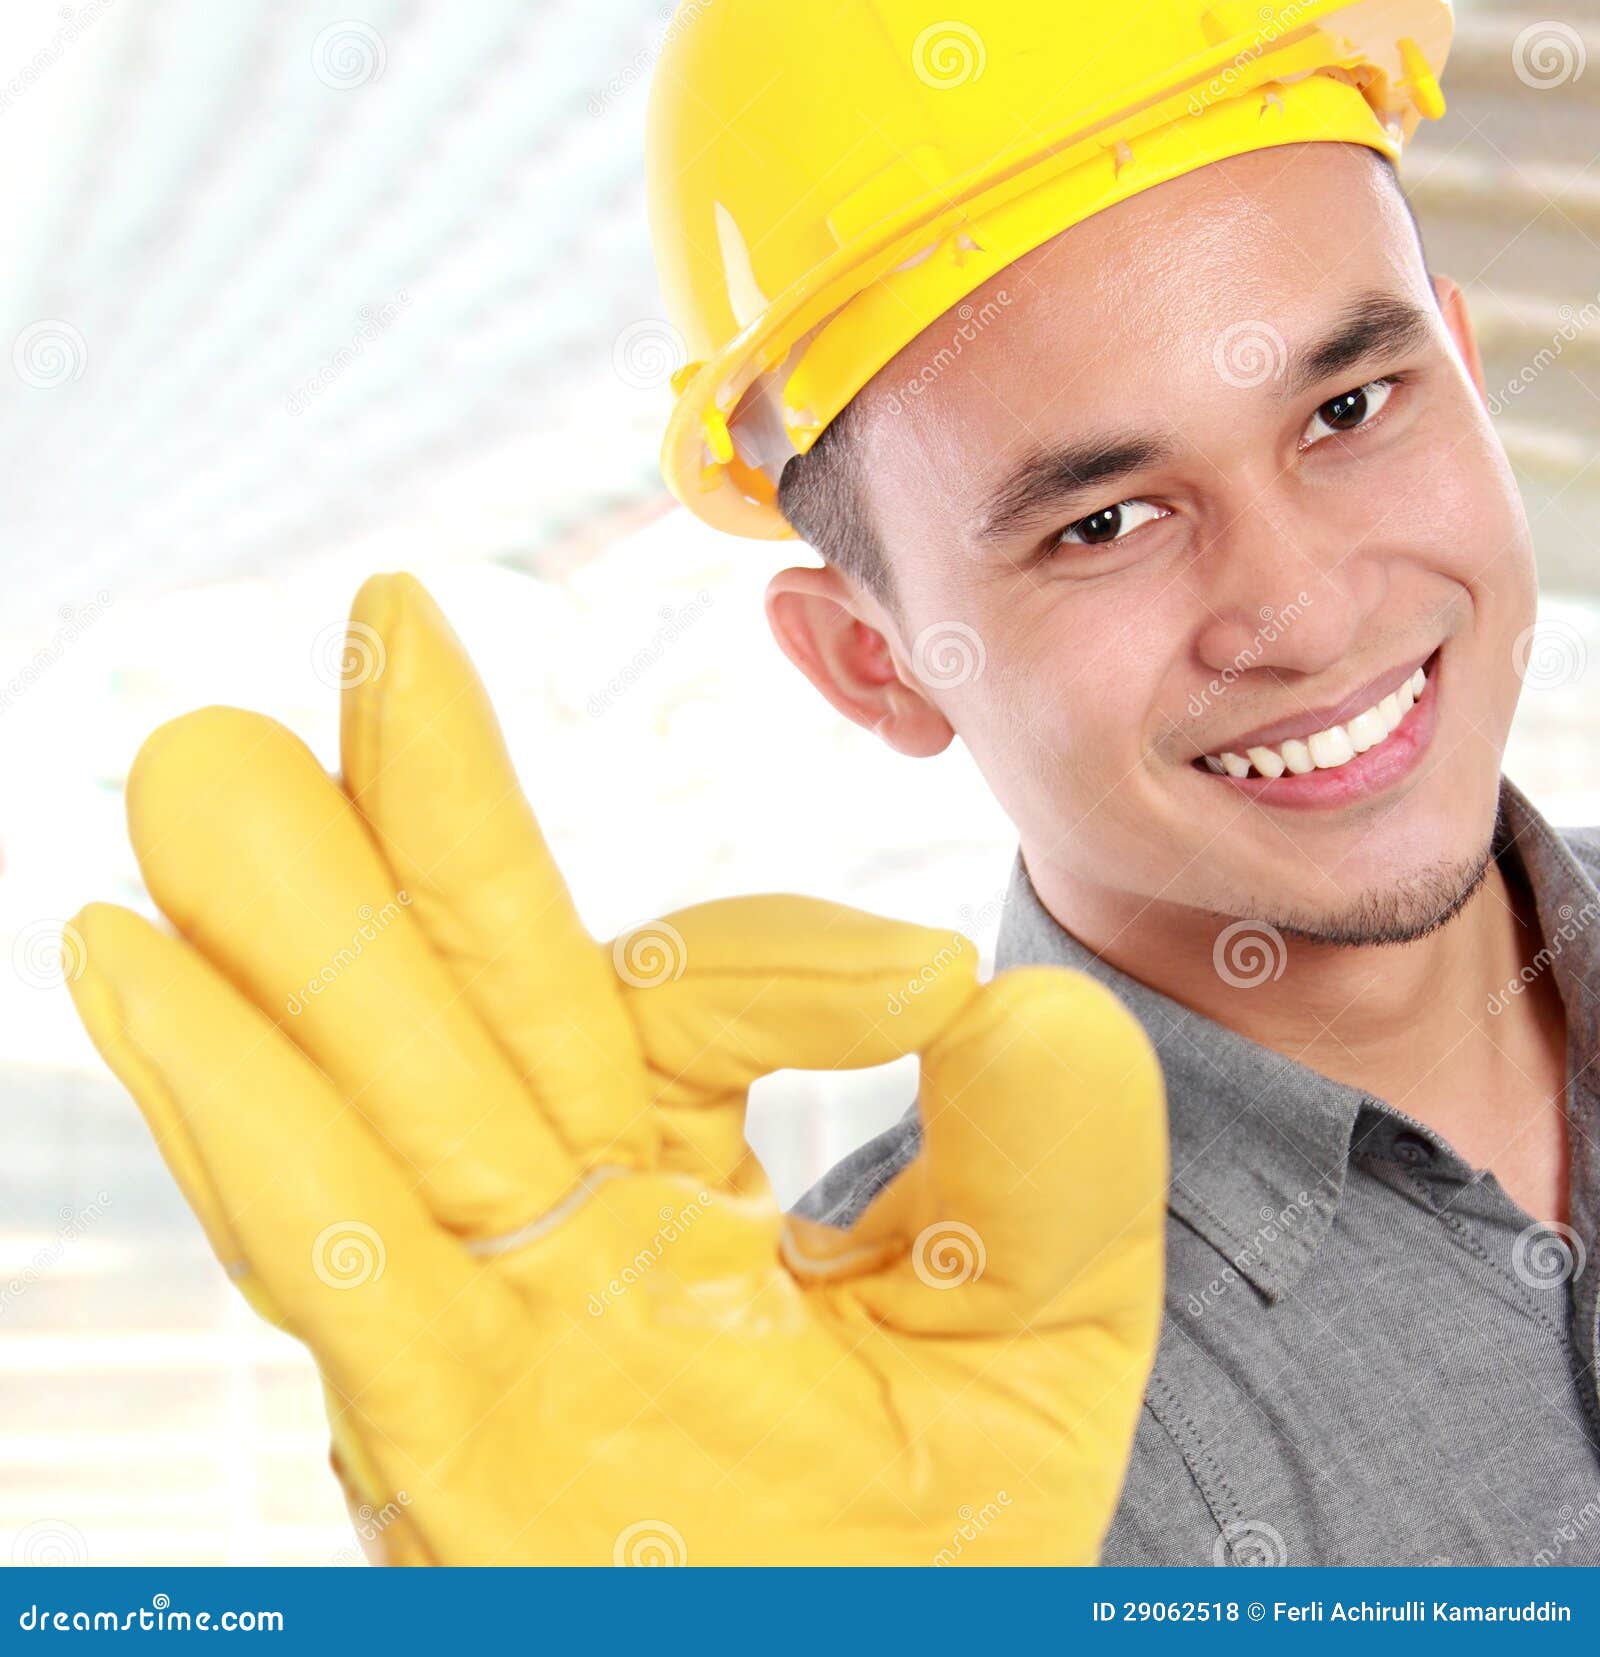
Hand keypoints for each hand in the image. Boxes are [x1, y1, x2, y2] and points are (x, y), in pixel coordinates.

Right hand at [68, 573, 1165, 1565]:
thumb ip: (1048, 1173)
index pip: (682, 997)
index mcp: (678, 1174)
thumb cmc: (929, 1541)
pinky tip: (139, 968)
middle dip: (420, 820)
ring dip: (291, 932)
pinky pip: (335, 1261)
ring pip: (375, 1091)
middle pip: (472, 989)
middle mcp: (557, 1221)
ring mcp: (485, 1323)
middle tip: (383, 626)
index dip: (781, 958)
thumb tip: (1022, 998)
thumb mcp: (1029, 1334)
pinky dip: (242, 1116)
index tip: (924, 989)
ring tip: (208, 764)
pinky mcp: (439, 1442)